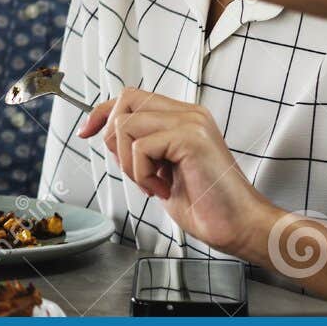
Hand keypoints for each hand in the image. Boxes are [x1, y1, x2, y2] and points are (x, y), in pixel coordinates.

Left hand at [80, 89, 278, 262]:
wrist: (240, 227)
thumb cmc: (205, 205)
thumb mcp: (160, 170)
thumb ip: (139, 147)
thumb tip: (105, 135)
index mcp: (183, 118)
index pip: (131, 97)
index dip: (102, 112)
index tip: (86, 131)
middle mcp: (189, 114)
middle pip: (125, 102)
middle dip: (114, 140)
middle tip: (137, 172)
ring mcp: (191, 123)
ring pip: (126, 125)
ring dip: (130, 164)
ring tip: (154, 185)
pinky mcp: (191, 139)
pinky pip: (140, 147)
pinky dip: (142, 174)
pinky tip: (163, 189)